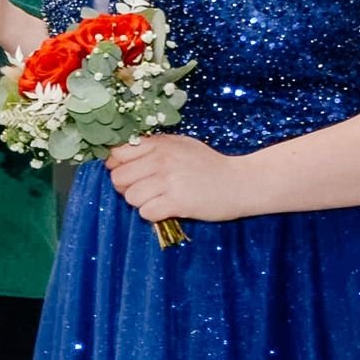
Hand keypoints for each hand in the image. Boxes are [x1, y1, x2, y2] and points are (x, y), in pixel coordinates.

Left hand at [106, 134, 251, 225]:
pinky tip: (167, 208)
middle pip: (118, 178)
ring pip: (130, 197)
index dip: (117, 165)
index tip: (128, 172)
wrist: (242, 182)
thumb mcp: (181, 145)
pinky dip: (153, 214)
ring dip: (141, 202)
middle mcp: (161, 160)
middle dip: (126, 187)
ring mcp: (169, 181)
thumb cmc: (209, 165)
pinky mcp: (177, 202)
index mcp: (160, 144)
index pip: (117, 154)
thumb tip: (117, 155)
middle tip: (145, 189)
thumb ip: (153, 147)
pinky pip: (146, 212)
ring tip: (159, 198)